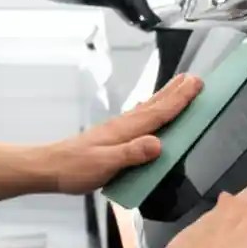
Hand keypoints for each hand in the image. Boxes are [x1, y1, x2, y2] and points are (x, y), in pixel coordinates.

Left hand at [42, 74, 202, 193]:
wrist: (49, 167)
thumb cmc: (75, 168)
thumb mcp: (104, 165)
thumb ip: (131, 154)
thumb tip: (159, 144)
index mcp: (126, 131)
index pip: (159, 113)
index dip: (179, 99)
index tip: (197, 84)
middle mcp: (124, 125)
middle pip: (156, 105)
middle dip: (176, 91)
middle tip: (195, 78)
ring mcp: (118, 128)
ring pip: (148, 108)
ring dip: (166, 96)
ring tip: (180, 85)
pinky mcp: (113, 135)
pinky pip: (140, 116)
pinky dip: (151, 108)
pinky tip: (152, 107)